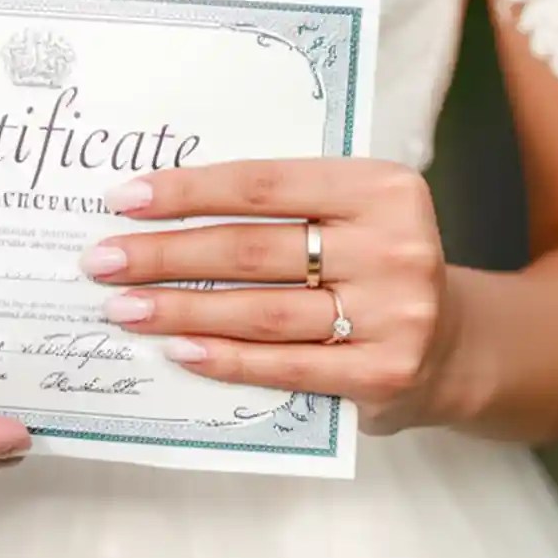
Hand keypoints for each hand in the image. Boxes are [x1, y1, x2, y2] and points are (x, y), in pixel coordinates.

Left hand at [84, 159, 459, 434]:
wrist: (454, 343)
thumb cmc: (374, 264)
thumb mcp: (347, 214)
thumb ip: (280, 206)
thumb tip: (161, 208)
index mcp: (380, 188)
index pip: (261, 184)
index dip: (186, 192)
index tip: (124, 200)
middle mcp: (393, 248)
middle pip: (250, 249)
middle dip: (164, 255)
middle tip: (102, 260)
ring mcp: (393, 315)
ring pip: (260, 311)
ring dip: (180, 311)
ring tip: (122, 308)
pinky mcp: (383, 373)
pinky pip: (284, 366)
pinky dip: (224, 359)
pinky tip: (176, 351)